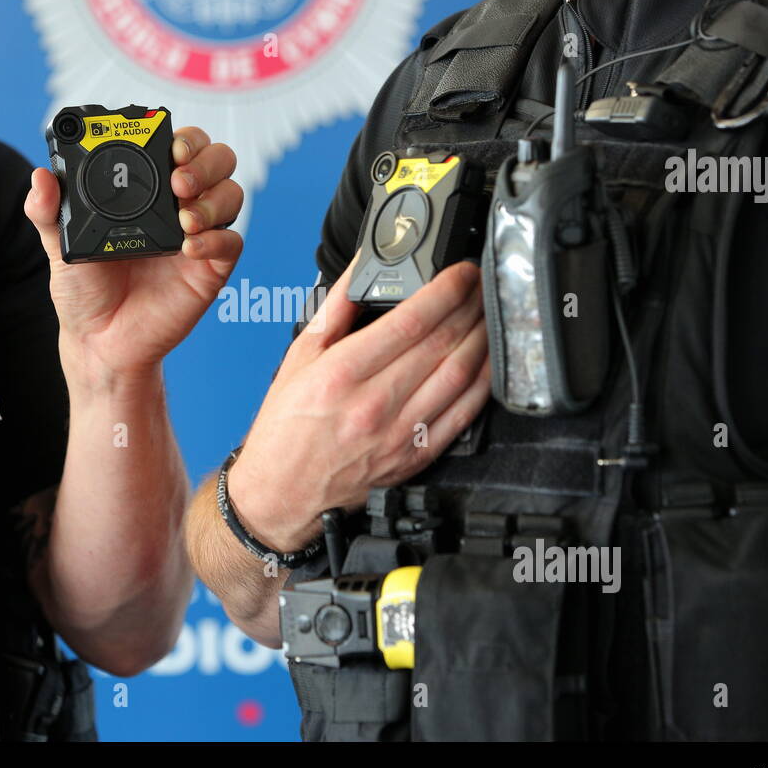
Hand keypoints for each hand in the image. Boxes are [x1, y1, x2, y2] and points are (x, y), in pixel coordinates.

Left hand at [25, 127, 243, 384]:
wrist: (99, 339)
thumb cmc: (86, 290)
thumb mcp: (61, 245)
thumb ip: (49, 212)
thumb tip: (41, 178)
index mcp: (147, 189)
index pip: (180, 146)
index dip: (184, 138)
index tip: (170, 146)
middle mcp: (178, 205)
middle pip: (217, 161)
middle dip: (205, 161)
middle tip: (179, 180)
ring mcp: (199, 234)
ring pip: (231, 194)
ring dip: (213, 198)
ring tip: (186, 218)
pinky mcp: (211, 268)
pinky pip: (231, 242)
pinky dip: (216, 239)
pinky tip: (189, 248)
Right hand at [227, 256, 491, 551]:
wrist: (281, 495)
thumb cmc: (285, 429)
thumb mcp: (298, 359)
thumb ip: (333, 311)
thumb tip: (360, 272)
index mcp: (342, 373)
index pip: (410, 321)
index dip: (445, 290)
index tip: (460, 273)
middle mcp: (373, 403)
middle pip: (441, 343)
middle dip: (470, 306)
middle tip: (481, 286)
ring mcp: (399, 433)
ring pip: (459, 375)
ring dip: (481, 339)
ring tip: (487, 315)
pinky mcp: (415, 457)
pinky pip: (462, 414)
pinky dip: (481, 383)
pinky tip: (486, 362)